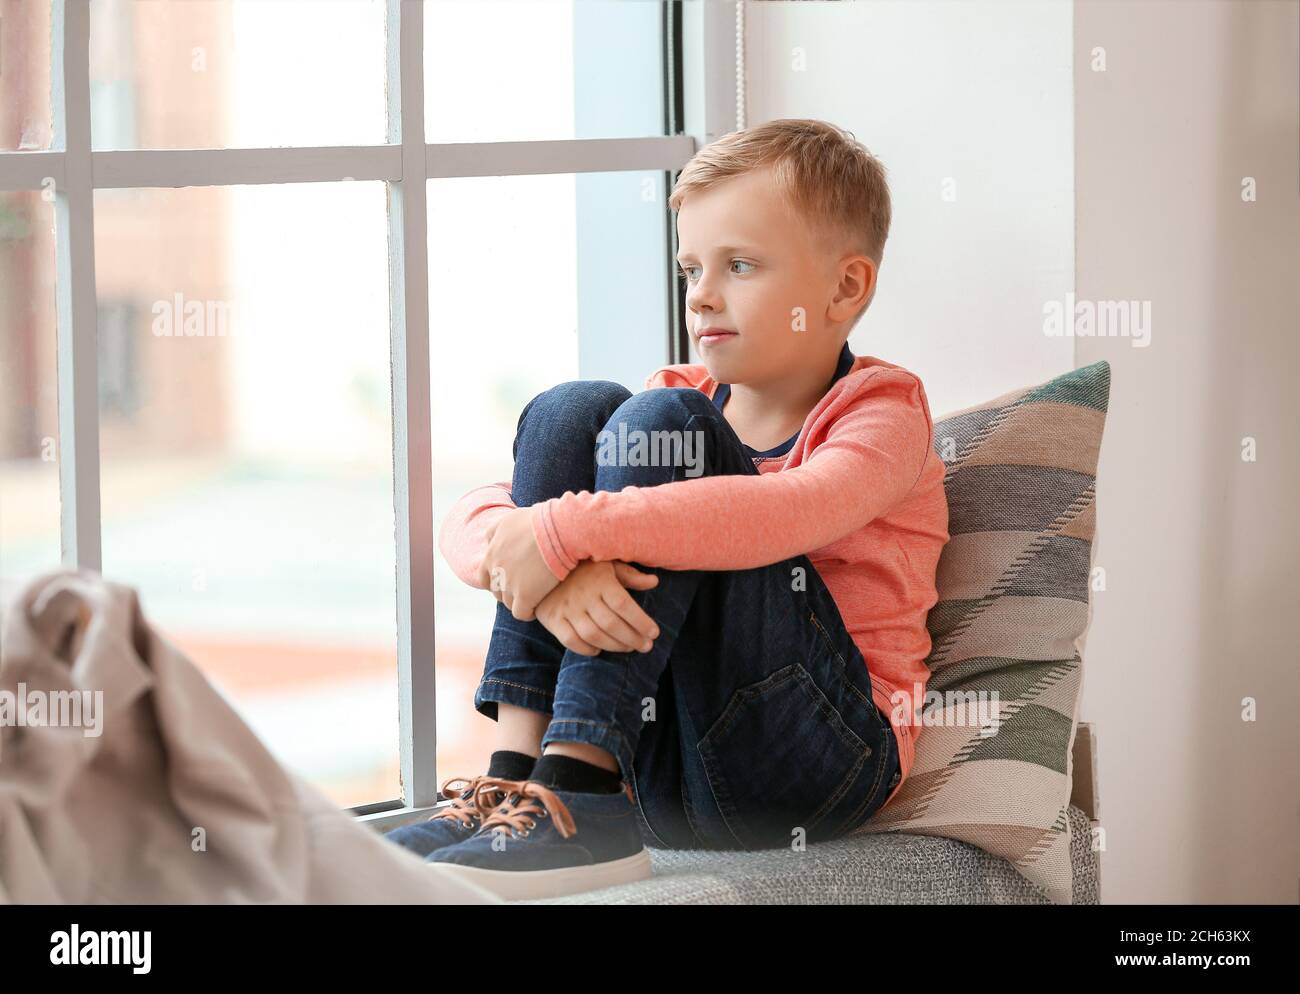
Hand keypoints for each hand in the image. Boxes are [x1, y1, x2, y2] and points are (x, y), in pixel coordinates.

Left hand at [476, 506, 559, 620]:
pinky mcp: (526, 596)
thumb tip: (489, 537)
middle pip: (495, 589)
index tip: (510, 579)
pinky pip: (520, 613)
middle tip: (522, 590)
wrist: (561, 530)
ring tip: (532, 600)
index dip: (496, 579)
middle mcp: (496, 567)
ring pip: (507, 602)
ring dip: (518, 602)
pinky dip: (527, 613)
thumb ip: (497, 529)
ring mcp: (510, 583)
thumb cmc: (543, 520)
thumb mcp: (511, 518)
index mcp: (492, 550)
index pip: (484, 573)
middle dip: (506, 591)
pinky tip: (536, 609)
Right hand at [534, 560, 660, 656]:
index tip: (654, 633)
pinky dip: (586, 649)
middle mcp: (584, 596)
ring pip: (593, 635)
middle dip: (633, 638)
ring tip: (628, 648)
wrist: (542, 567)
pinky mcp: (552, 619)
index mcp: (600, 581)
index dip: (641, 621)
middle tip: (646, 646)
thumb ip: (630, 575)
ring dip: (614, 646)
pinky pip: (570, 640)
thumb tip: (654, 582)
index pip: (624, 605)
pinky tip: (599, 650)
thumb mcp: (608, 565)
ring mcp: (566, 609)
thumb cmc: (583, 568)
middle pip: (611, 623)